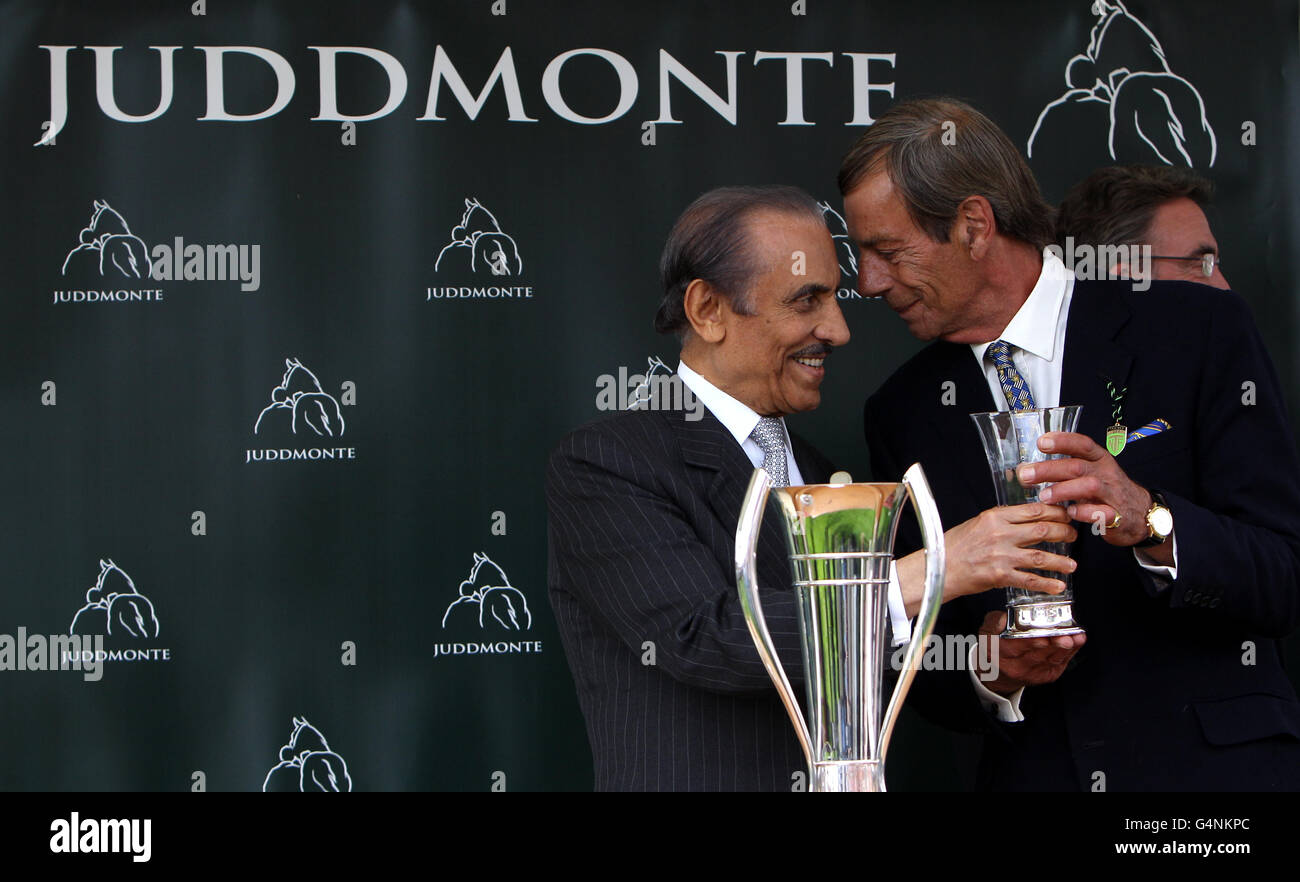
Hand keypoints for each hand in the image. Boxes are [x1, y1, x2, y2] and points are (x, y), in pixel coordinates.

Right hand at [896, 503, 1076, 615]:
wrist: (937, 568)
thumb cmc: (955, 546)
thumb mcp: (977, 524)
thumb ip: (1002, 520)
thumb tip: (1026, 518)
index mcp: (995, 516)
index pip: (1034, 510)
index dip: (1056, 512)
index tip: (1066, 515)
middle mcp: (1000, 533)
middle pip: (1042, 529)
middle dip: (1064, 532)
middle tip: (1073, 537)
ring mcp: (1001, 555)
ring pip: (1040, 555)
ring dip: (1060, 561)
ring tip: (1072, 565)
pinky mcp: (999, 575)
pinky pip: (1029, 579)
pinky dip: (1046, 584)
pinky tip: (1058, 586)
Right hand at [975, 611, 1085, 695]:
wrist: (997, 673)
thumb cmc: (995, 647)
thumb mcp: (987, 631)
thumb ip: (996, 621)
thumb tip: (1006, 617)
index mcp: (997, 652)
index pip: (1014, 646)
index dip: (1030, 640)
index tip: (1042, 633)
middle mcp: (1014, 665)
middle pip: (1036, 653)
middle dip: (1053, 643)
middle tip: (1065, 636)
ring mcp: (1031, 673)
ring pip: (1050, 658)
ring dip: (1065, 647)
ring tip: (1075, 636)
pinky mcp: (1044, 676)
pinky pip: (1058, 663)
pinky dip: (1069, 652)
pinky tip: (1076, 642)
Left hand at [1018, 432, 1151, 547]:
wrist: (1140, 514)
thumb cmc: (1108, 490)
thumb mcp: (1092, 472)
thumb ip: (1066, 467)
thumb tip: (1030, 466)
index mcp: (1099, 460)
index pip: (1082, 444)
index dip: (1063, 441)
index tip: (1041, 442)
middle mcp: (1106, 473)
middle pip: (1077, 466)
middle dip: (1049, 469)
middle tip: (1026, 474)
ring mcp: (1112, 494)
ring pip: (1089, 486)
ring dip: (1063, 490)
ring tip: (1043, 496)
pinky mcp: (1116, 516)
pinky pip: (1101, 512)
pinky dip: (1085, 512)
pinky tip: (1070, 513)